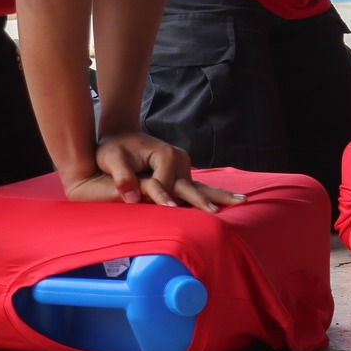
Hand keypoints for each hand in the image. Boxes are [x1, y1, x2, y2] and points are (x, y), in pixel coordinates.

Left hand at [68, 132, 245, 211]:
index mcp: (165, 155)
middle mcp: (178, 160)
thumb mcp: (111, 158)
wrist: (120, 136)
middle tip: (215, 214)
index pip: (165, 185)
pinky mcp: (181, 174)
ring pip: (198, 188)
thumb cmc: (113, 147)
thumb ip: (122, 177)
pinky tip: (227, 202)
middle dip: (204, 200)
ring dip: (216, 198)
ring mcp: (182, 166)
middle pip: (192, 186)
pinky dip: (211, 196)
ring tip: (239, 203)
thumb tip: (131, 196)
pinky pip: (196, 188)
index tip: (164, 210)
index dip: (161, 198)